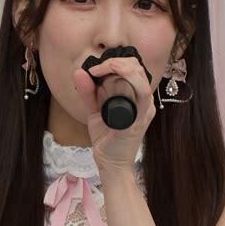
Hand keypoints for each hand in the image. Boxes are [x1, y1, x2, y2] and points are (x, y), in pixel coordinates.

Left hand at [73, 56, 155, 172]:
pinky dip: (126, 81)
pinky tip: (105, 82)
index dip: (116, 61)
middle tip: (96, 69)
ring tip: (99, 71)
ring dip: (119, 68)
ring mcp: (144, 110)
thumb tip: (80, 72)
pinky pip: (141, 94)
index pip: (133, 68)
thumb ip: (89, 92)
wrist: (110, 164)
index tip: (95, 68)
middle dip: (115, 62)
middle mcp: (144, 102)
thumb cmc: (106, 138)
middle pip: (138, 68)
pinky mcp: (139, 119)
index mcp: (137, 97)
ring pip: (140, 77)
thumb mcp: (95, 110)